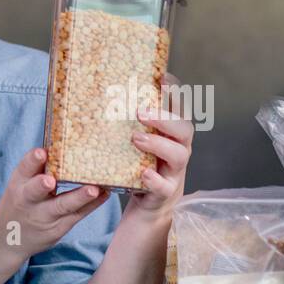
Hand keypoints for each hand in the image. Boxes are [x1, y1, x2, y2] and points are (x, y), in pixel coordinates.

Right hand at [0, 146, 111, 263]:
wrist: (9, 239)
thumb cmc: (20, 202)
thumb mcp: (20, 184)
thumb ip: (37, 168)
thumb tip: (61, 143)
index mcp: (18, 183)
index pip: (23, 169)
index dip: (32, 161)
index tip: (41, 152)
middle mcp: (28, 200)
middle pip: (35, 192)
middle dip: (42, 185)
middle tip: (50, 180)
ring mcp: (44, 216)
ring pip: (62, 207)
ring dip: (78, 197)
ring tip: (93, 189)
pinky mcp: (58, 228)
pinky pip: (77, 215)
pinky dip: (91, 205)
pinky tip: (103, 194)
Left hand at [125, 72, 193, 220]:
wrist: (148, 206)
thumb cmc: (139, 165)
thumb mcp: (136, 141)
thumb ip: (128, 122)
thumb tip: (99, 92)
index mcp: (172, 134)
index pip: (180, 110)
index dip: (175, 93)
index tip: (163, 77)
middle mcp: (178, 150)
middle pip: (184, 129)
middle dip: (164, 118)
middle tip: (140, 112)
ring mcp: (174, 173)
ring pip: (179, 155)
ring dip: (158, 144)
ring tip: (136, 139)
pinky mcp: (165, 194)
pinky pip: (165, 187)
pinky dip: (155, 179)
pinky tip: (144, 173)